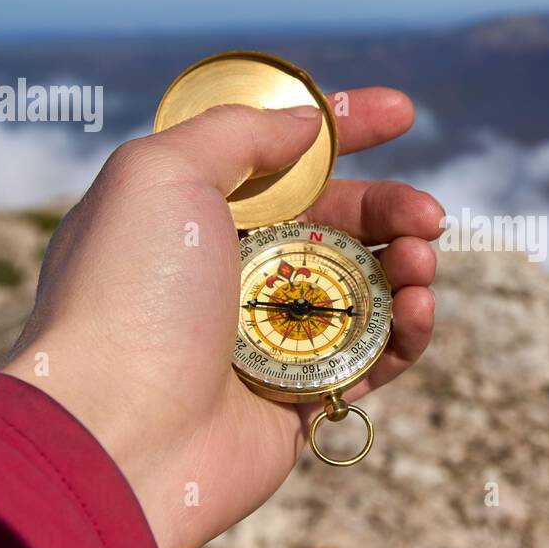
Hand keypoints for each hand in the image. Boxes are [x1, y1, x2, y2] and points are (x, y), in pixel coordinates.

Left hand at [0, 90, 443, 547]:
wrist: (119, 434)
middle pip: (338, 221)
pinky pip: (373, 355)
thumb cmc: (132, 294)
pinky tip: (418, 312)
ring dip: (406, 266)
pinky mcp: (303, 396)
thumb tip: (307, 125)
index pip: (284, 158)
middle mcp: (234, 271)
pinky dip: (405, 332)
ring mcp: (270, 336)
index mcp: (196, 213)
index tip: (402, 113)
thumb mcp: (162, 174)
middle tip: (429, 217)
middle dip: (392, 208)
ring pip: (365, 287)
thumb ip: (238, 132)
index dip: (345, 127)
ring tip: (420, 266)